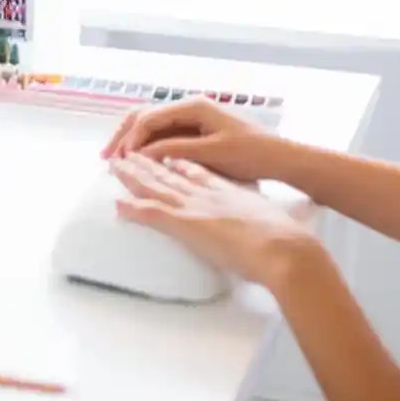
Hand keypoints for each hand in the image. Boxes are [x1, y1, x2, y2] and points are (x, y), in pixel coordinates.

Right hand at [101, 97, 278, 181]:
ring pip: (151, 124)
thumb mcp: (211, 152)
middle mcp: (189, 106)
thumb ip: (175, 149)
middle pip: (144, 115)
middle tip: (107, 158)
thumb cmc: (250, 153)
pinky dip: (147, 145)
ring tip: (116, 160)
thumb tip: (142, 153)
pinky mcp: (195, 130)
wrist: (279, 156)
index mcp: (193, 106)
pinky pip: (164, 134)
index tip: (120, 160)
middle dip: (123, 135)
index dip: (131, 139)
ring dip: (132, 140)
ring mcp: (192, 117)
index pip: (149, 117)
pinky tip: (139, 161)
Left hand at [110, 154, 317, 289]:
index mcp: (226, 189)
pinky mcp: (185, 223)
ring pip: (156, 186)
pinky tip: (117, 204)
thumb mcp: (269, 215)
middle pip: (170, 173)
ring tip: (114, 167)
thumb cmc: (284, 239)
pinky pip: (151, 212)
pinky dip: (133, 208)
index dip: (178, 163)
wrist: (283, 246)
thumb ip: (258, 214)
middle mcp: (206, 193)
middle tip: (128, 154)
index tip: (166, 156)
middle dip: (148, 163)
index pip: (196, 171)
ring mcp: (194, 206)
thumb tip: (259, 220)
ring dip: (132, 177)